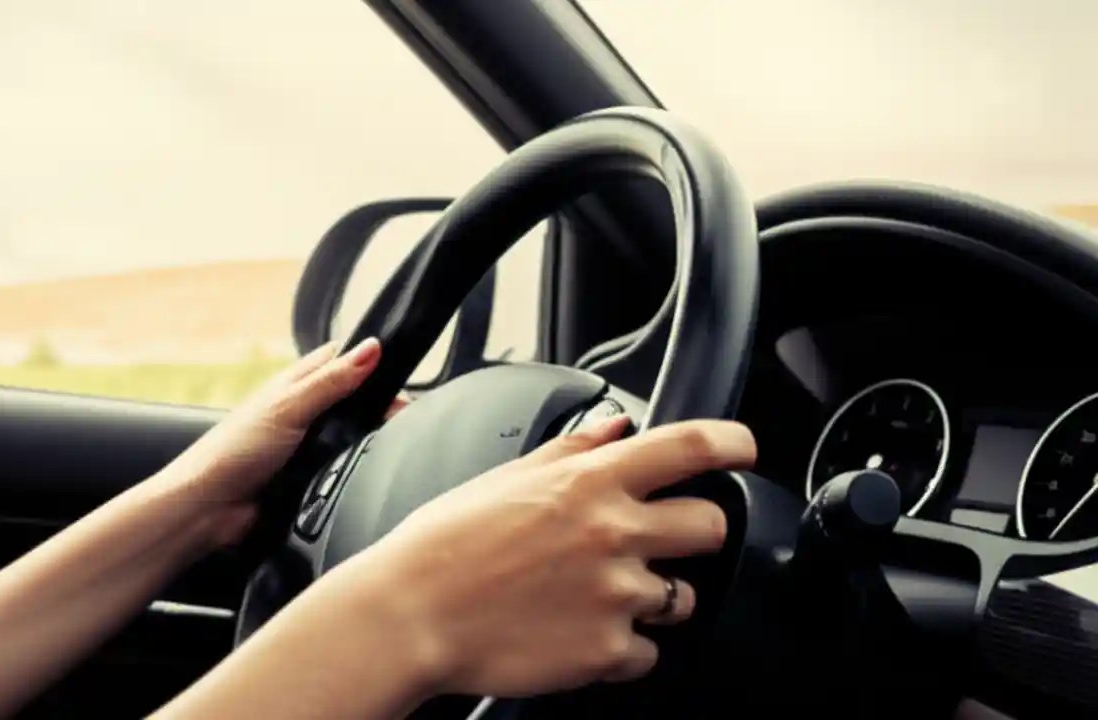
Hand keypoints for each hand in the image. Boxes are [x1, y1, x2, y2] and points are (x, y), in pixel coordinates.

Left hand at [152, 338, 402, 528]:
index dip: (370, 357)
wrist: (209, 509)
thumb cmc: (232, 452)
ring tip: (385, 440)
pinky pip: (346, 468)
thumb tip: (371, 348)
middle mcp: (304, 411)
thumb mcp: (289, 407)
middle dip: (376, 405)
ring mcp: (309, 445)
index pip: (342, 358)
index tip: (399, 366)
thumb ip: (332, 381)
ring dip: (366, 439)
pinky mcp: (313, 477)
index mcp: (296, 384)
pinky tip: (364, 470)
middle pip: (355, 399)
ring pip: (355, 435)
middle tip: (398, 413)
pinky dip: (355, 469)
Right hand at [345, 416, 755, 698]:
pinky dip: (623, 649)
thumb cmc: (444, 544)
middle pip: (713, 525)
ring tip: (599, 596)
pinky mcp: (606, 651)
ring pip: (684, 597)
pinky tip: (578, 632)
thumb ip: (573, 450)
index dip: (733, 443)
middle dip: (694, 533)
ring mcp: (616, 596)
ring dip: (656, 597)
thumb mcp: (505, 476)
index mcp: (590, 482)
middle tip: (658, 542)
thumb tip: (616, 427)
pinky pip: (648, 653)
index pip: (691, 448)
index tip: (744, 450)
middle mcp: (614, 534)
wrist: (410, 615)